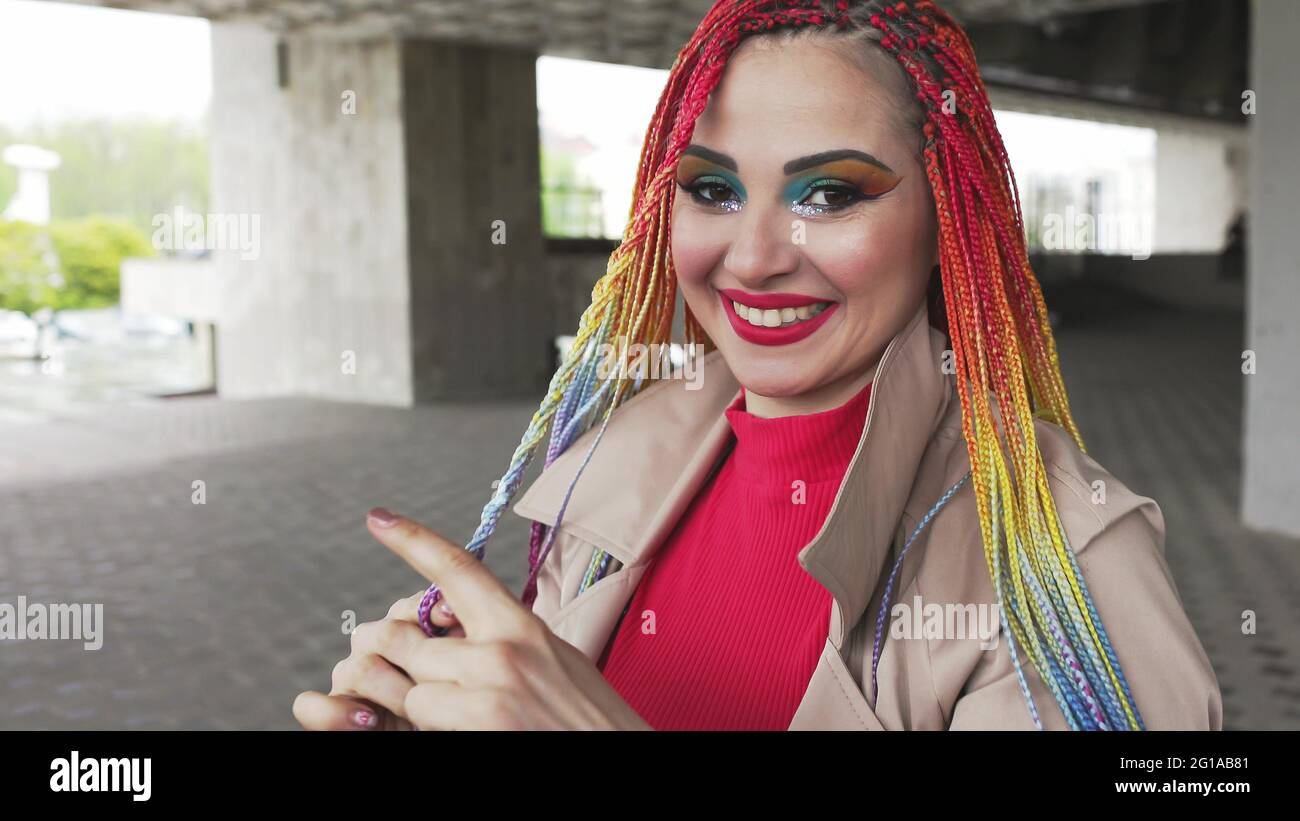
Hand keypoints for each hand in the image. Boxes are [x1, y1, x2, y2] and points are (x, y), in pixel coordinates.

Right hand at [292, 589, 462, 730]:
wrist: (442, 729)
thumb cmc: (456, 706)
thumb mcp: (464, 670)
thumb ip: (456, 636)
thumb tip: (450, 611)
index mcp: (410, 628)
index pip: (412, 607)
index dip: (429, 608)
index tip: (449, 616)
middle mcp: (375, 646)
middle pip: (383, 634)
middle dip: (415, 661)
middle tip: (446, 686)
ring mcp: (351, 677)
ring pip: (359, 669)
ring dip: (394, 694)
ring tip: (419, 714)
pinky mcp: (332, 709)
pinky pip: (311, 705)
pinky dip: (334, 714)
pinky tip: (367, 720)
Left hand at [293, 507, 650, 730]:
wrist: (622, 757)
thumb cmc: (590, 719)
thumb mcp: (553, 659)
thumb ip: (503, 638)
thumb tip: (454, 625)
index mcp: (521, 625)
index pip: (457, 568)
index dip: (412, 540)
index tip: (378, 519)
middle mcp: (502, 652)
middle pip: (403, 636)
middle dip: (392, 654)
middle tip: (400, 669)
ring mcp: (489, 694)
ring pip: (408, 690)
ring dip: (417, 706)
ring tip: (454, 716)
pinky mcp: (482, 728)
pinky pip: (421, 723)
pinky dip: (431, 731)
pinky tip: (466, 731)